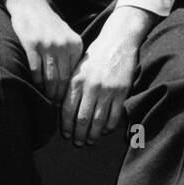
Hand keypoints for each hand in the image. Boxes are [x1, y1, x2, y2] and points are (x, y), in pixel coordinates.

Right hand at [4, 0, 81, 104]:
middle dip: (59, 94)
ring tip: (47, 99)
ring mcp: (48, 45)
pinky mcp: (32, 45)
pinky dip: (36, 80)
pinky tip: (36, 85)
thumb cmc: (49, 24)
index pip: (74, 74)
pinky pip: (35, 69)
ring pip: (49, 76)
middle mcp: (63, 45)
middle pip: (63, 77)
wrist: (31, 6)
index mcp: (75, 45)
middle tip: (56, 105)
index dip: (70, 89)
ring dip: (48, 90)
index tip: (66, 100)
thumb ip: (71, 55)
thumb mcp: (67, 36)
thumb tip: (73, 80)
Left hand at [59, 7, 150, 145]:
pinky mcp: (121, 91)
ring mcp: (106, 90)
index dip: (66, 125)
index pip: (67, 109)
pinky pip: (114, 114)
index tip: (66, 134)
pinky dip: (109, 125)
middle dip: (79, 133)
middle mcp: (90, 87)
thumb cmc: (94, 56)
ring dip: (94, 133)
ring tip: (90, 141)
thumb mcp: (78, 68)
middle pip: (82, 118)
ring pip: (98, 119)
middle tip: (78, 143)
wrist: (117, 41)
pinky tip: (105, 130)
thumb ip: (71, 87)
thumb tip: (61, 108)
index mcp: (76, 81)